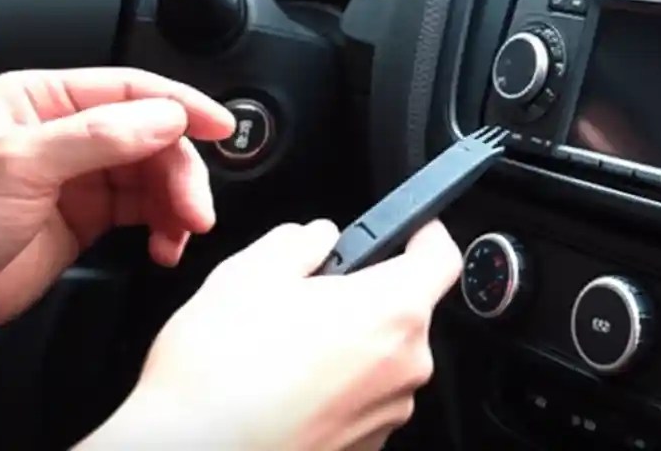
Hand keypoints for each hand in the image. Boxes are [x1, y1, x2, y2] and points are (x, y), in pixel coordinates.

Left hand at [0, 68, 233, 338]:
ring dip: (178, 204)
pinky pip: (146, 213)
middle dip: (182, 172)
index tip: (221, 128)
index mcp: (44, 99)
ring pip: (156, 176)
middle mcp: (68, 132)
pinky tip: (164, 247)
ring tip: (181, 233)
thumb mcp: (17, 165)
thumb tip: (166, 118)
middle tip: (195, 209)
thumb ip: (98, 137)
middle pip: (155, 136)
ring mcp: (79, 177)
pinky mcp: (86, 220)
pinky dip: (165, 229)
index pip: (132, 89)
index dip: (183, 107)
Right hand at [80, 219, 462, 450]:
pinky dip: (336, 390)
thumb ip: (299, 241)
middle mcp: (404, 366)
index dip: (425, 235)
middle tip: (310, 297)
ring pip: (381, 360)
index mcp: (391, 310)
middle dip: (367, 297)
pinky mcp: (367, 447)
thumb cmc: (219, 371)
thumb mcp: (249, 274)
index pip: (441, 257)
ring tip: (284, 350)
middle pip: (406, 312)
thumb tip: (318, 237)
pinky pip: (362, 401)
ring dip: (348, 347)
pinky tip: (285, 389)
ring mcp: (388, 414)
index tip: (410, 230)